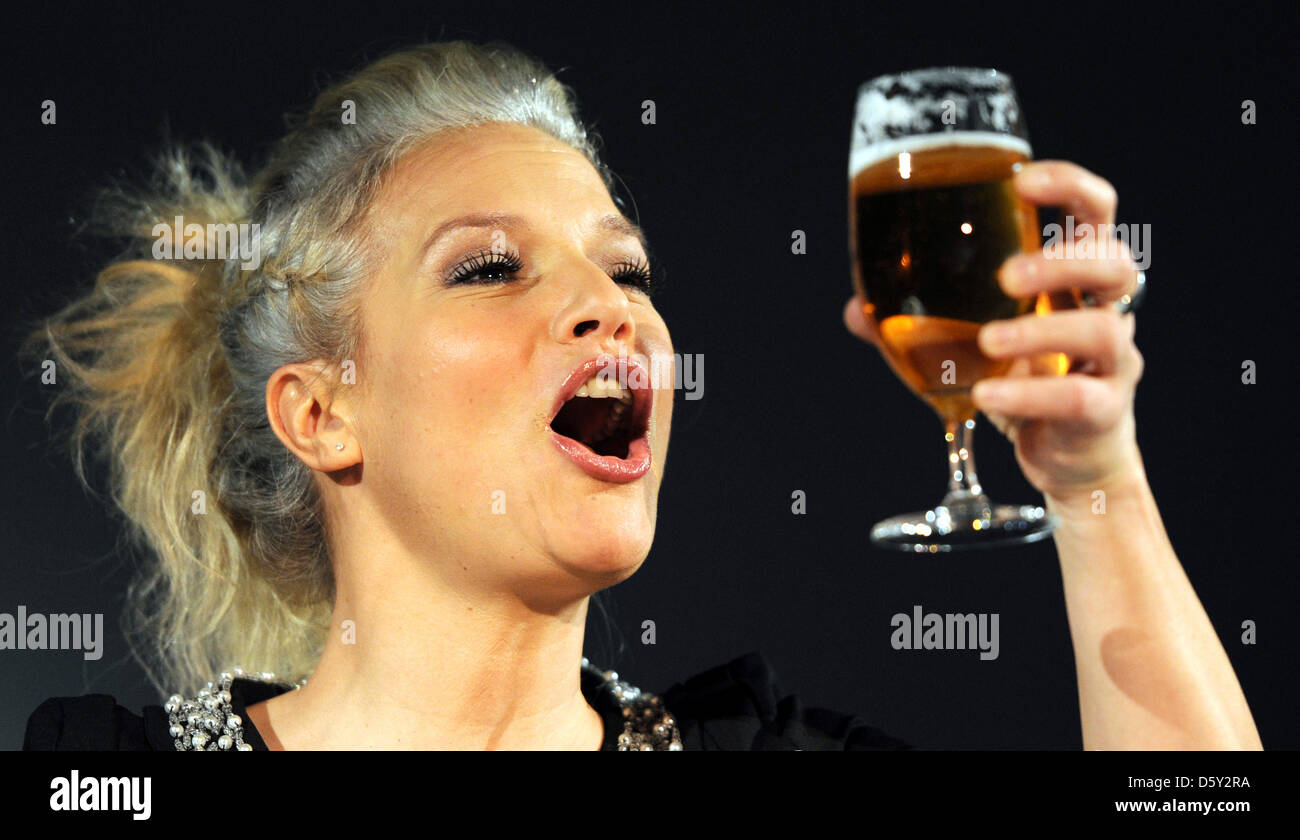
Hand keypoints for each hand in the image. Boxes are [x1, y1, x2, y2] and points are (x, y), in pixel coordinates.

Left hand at [843, 160, 1145, 509]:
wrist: (1067, 453)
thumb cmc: (1024, 372)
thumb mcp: (975, 336)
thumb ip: (918, 318)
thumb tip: (855, 310)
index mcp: (1077, 272)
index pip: (1095, 210)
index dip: (1068, 185)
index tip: (1022, 181)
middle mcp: (1104, 307)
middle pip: (1114, 261)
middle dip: (1061, 262)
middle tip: (1006, 275)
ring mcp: (1113, 359)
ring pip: (1102, 329)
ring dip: (1040, 332)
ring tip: (988, 342)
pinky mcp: (1105, 410)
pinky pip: (1078, 398)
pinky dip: (1027, 395)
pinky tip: (985, 395)